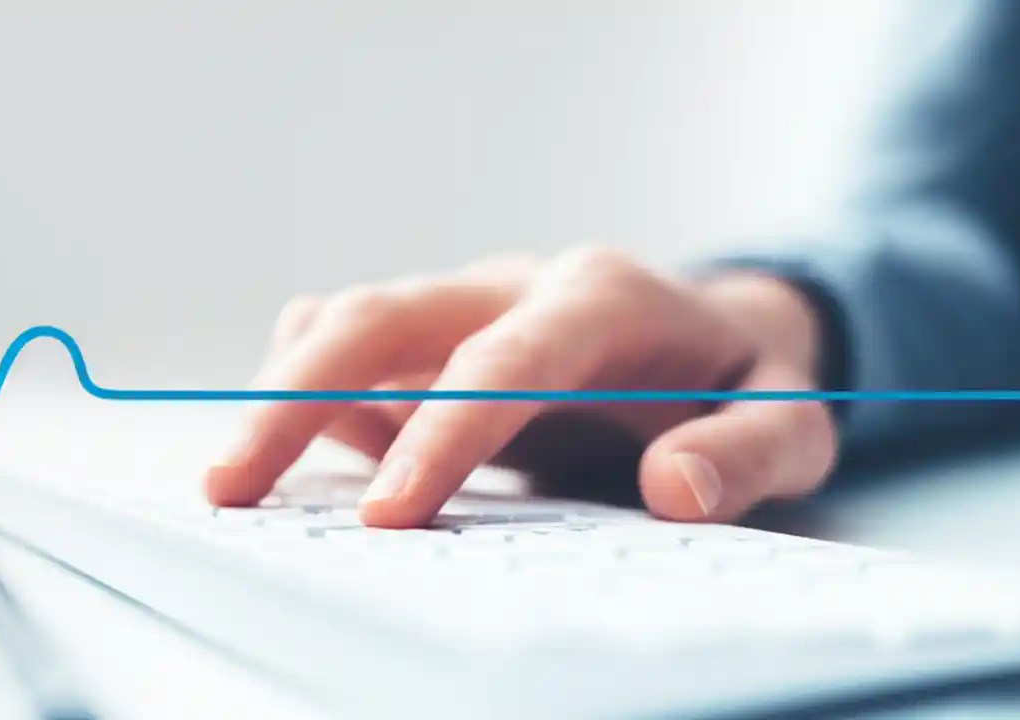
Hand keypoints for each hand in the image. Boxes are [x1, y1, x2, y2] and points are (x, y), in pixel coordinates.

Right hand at [202, 247, 835, 526]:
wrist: (714, 327)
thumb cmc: (740, 380)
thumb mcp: (791, 418)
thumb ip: (748, 451)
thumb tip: (674, 490)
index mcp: (600, 295)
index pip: (500, 360)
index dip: (439, 435)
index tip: (386, 517)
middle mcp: (515, 282)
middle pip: (380, 315)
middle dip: (294, 396)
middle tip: (228, 487)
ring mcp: (464, 298)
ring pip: (343, 318)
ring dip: (280, 392)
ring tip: (241, 481)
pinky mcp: (434, 325)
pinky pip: (346, 339)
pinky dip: (312, 391)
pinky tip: (325, 456)